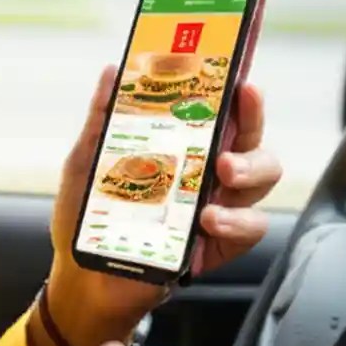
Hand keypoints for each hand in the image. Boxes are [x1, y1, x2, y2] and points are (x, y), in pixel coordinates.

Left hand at [47, 64, 282, 345]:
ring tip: (222, 175)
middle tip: (226, 133)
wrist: (82, 274)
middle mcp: (209, 170)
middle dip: (252, 126)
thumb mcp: (88, 160)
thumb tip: (111, 71)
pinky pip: (250, 226)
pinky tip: (209, 220)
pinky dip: (236, 220)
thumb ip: (101, 117)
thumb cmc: (88, 214)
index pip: (222, 110)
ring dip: (248, 172)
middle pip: (252, 138)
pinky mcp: (221, 244)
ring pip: (263, 177)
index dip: (238, 94)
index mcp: (184, 145)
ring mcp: (219, 204)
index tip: (242, 82)